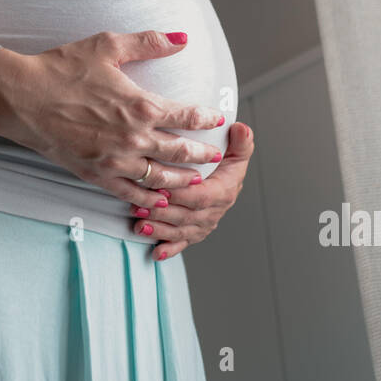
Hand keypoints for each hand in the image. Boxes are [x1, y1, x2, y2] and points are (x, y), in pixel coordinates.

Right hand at [0, 30, 227, 211]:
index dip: (206, 119)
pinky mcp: (95, 175)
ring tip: (197, 180)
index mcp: (141, 106)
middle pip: (180, 152)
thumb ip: (149, 42)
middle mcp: (133, 138)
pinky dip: (150, 197)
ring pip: (161, 177)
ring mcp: (115, 161)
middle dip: (202, 154)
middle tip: (215, 155)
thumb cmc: (61, 67)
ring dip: (183, 180)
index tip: (217, 119)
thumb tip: (183, 38)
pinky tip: (161, 199)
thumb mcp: (107, 46)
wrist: (20, 97)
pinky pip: (131, 192)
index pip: (187, 116)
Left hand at [128, 121, 253, 260]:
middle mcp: (214, 211)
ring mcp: (203, 224)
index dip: (182, 194)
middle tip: (139, 206)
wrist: (226, 181)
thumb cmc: (226, 165)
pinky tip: (155, 252)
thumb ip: (240, 141)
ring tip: (140, 225)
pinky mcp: (194, 233)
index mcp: (224, 191)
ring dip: (159, 230)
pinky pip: (181, 243)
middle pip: (187, 216)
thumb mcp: (237, 150)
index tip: (161, 188)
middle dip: (162, 213)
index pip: (202, 196)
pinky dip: (168, 249)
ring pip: (180, 231)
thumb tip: (241, 129)